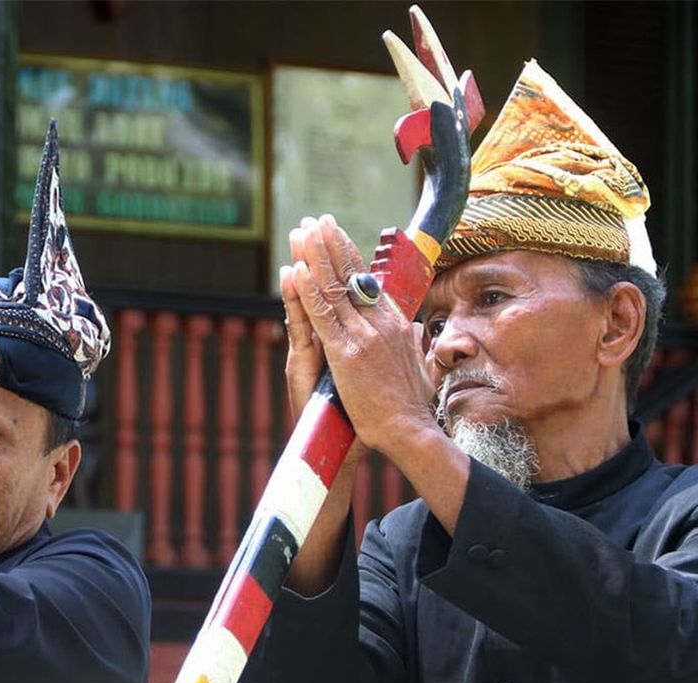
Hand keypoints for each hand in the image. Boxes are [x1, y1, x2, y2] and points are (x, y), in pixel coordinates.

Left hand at [289, 216, 436, 455]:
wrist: (410, 430)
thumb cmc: (410, 406)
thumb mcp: (416, 366)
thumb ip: (409, 345)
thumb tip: (411, 331)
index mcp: (393, 323)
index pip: (366, 281)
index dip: (348, 255)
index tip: (334, 233)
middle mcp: (379, 322)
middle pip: (349, 275)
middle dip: (330, 245)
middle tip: (315, 220)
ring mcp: (362, 335)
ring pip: (333, 288)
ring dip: (315, 257)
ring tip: (302, 232)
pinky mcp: (345, 354)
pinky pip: (322, 316)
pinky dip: (308, 292)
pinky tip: (298, 271)